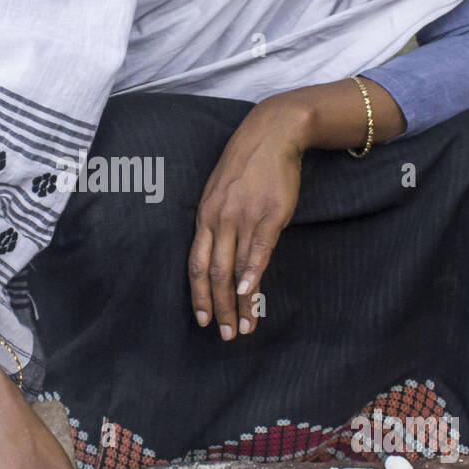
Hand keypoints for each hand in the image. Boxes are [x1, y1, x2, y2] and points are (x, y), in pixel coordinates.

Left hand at [188, 98, 308, 340]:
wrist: (272, 134)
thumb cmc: (246, 165)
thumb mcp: (219, 192)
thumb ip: (217, 223)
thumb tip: (219, 253)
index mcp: (204, 217)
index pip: (196, 264)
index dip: (198, 295)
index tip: (202, 320)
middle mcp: (219, 220)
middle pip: (215, 274)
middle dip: (218, 308)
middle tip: (224, 335)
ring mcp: (244, 217)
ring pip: (237, 269)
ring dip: (241, 302)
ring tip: (244, 326)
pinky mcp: (269, 215)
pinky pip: (258, 249)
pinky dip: (253, 273)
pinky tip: (251, 293)